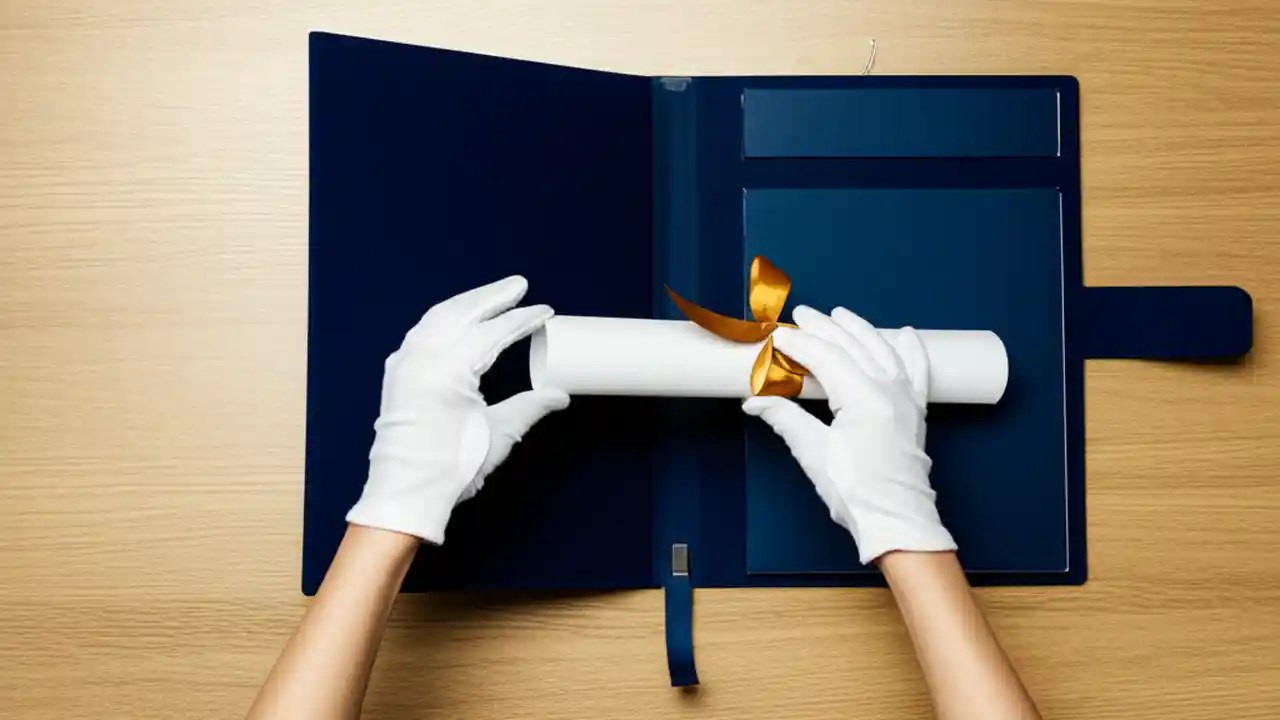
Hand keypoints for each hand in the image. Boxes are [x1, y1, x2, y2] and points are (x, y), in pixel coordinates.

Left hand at [346, 276, 569, 543]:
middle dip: (492, 297)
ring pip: (438, 318)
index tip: (543, 311)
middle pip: (462, 313)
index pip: (492, 333)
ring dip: (467, 304)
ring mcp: (405, 364)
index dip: (521, 320)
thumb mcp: (499, 434)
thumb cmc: (452, 467)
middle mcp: (422, 357)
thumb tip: (560, 394)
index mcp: (448, 368)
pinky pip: (422, 333)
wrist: (406, 495)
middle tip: (518, 284)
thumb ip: (530, 406)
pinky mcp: (398, 375)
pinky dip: (444, 320)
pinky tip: (456, 321)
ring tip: (491, 296)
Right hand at [743, 306, 955, 564]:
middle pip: (853, 347)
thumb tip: (755, 401)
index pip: (826, 358)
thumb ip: (785, 418)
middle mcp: (889, 391)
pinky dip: (911, 350)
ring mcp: (906, 399)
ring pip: (882, 350)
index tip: (779, 336)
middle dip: (825, 328)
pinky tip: (905, 334)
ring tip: (841, 315)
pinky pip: (917, 371)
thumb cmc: (856, 492)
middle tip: (801, 315)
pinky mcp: (916, 412)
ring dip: (860, 329)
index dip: (800, 344)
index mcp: (863, 398)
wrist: (896, 521)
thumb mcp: (813, 452)